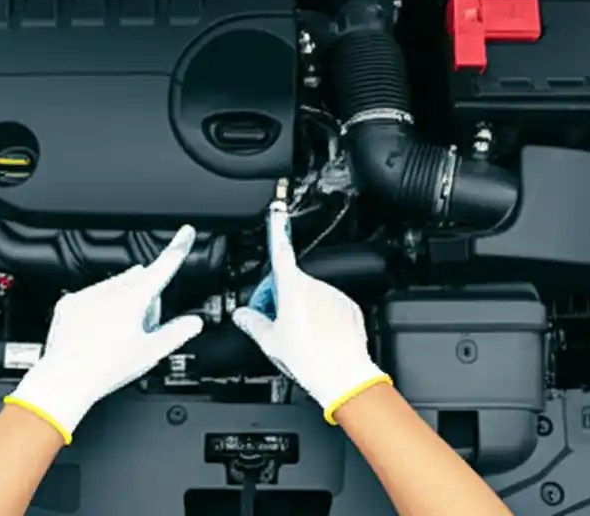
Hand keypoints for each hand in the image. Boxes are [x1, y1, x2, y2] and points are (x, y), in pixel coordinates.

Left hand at [5, 226, 203, 443]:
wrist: (65, 379)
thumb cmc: (106, 368)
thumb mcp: (150, 352)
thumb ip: (176, 333)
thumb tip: (194, 322)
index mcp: (134, 299)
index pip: (163, 267)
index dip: (178, 247)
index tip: (185, 232)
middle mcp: (110, 291)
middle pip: (139, 282)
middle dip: (146, 297)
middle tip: (142, 329)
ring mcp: (87, 295)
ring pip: (114, 288)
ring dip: (121, 302)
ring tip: (115, 336)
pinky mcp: (69, 303)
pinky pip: (90, 297)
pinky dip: (97, 308)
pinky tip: (96, 331)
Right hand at [233, 203, 389, 423]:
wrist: (345, 377)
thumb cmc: (309, 359)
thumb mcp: (270, 342)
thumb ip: (252, 322)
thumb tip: (241, 314)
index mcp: (293, 289)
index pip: (280, 253)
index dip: (276, 229)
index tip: (277, 211)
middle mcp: (315, 286)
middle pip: (289, 283)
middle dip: (278, 298)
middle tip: (274, 324)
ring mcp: (334, 296)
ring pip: (309, 296)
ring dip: (299, 308)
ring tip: (298, 337)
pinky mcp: (348, 308)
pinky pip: (328, 306)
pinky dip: (319, 317)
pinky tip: (315, 337)